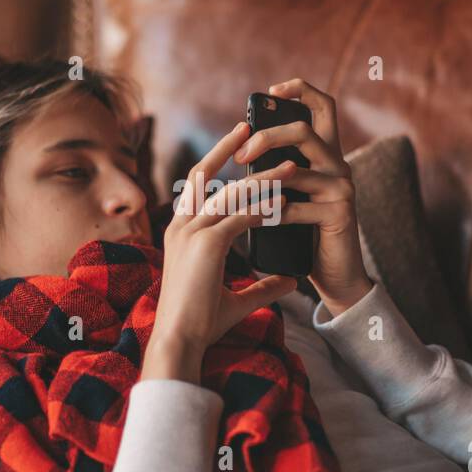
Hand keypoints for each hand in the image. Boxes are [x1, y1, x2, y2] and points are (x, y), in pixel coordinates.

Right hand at [145, 122, 299, 383]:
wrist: (182, 342)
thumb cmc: (201, 323)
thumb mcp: (238, 298)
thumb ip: (264, 285)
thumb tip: (291, 280)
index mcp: (180, 232)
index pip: (198, 185)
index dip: (218, 161)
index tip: (239, 143)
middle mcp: (181, 225)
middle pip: (206, 174)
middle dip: (232, 149)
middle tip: (257, 129)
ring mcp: (191, 232)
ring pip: (232, 193)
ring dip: (264, 179)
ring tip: (291, 167)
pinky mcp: (207, 243)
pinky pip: (241, 215)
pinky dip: (266, 208)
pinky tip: (287, 203)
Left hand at [234, 79, 373, 316]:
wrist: (337, 277)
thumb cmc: (306, 234)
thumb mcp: (291, 194)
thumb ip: (277, 169)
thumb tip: (241, 147)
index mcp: (327, 154)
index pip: (322, 106)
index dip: (299, 89)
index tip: (269, 92)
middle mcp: (339, 164)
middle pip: (303, 130)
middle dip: (266, 137)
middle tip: (241, 155)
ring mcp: (342, 188)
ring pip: (295, 170)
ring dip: (261, 182)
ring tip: (241, 195)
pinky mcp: (340, 213)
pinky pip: (297, 207)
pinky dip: (272, 215)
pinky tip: (260, 224)